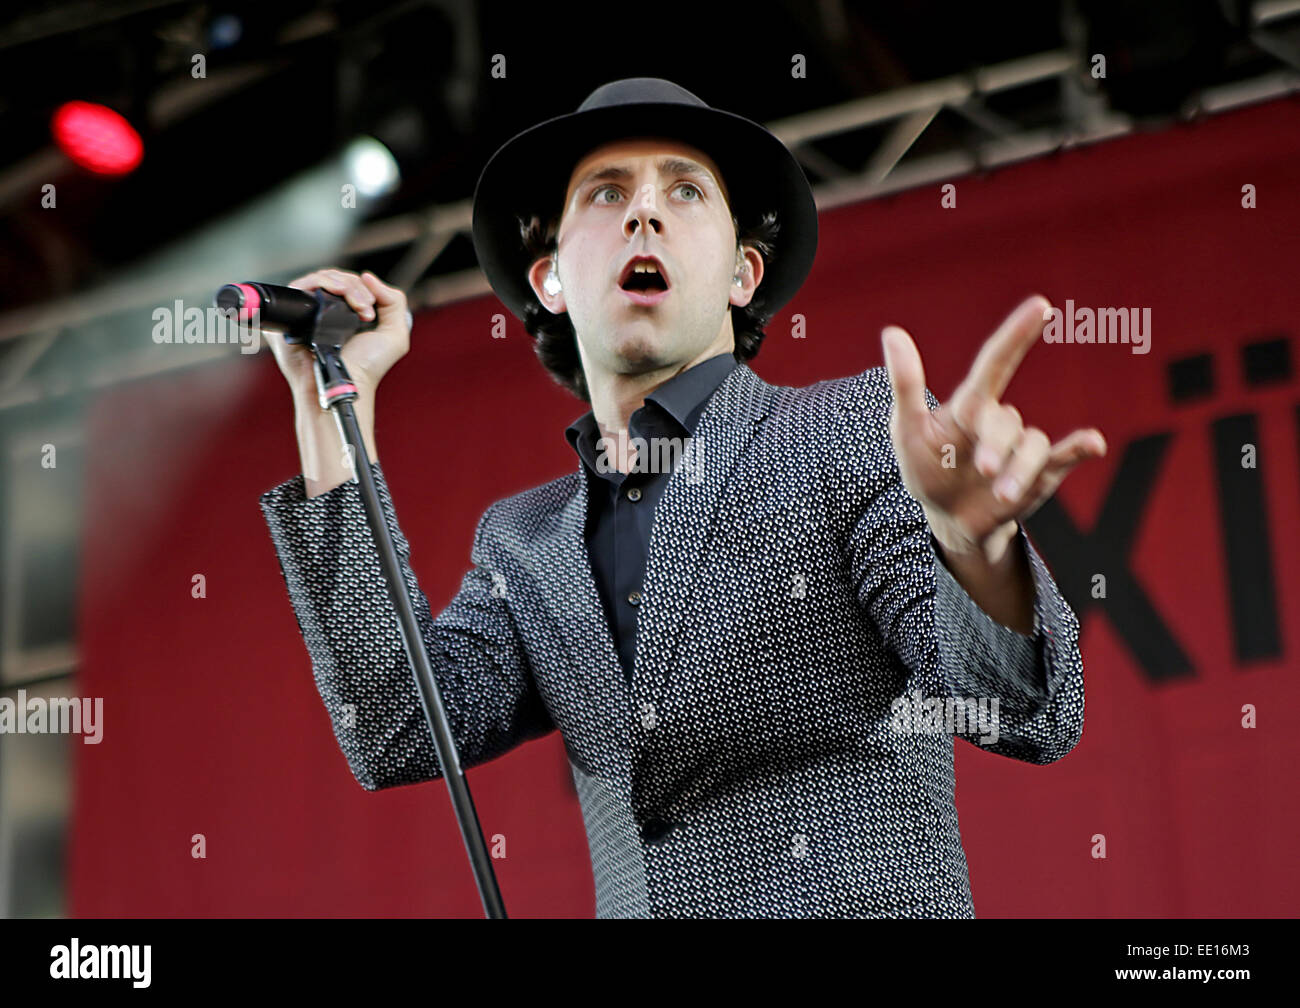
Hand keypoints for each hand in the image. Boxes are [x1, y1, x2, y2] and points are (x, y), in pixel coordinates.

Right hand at [263, 268, 410, 402]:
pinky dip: (321, 282)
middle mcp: (326, 310)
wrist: (347, 381)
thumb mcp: (395, 334)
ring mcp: (308, 311)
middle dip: (356, 288)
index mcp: (347, 313)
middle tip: (365, 310)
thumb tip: (367, 276)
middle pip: (337, 278)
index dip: (362, 287)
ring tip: (358, 307)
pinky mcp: (292, 314)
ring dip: (344, 285)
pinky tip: (338, 293)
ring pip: (321, 279)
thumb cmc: (368, 366)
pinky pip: (301, 285)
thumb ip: (394, 302)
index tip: (371, 308)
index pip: (350, 282)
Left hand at [881, 294, 1106, 559]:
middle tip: (980, 469)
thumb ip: (905, 383)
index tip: (1040, 305)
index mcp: (970, 404)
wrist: (949, 517)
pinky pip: (1064, 455)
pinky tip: (1091, 442)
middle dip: (995, 444)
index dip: (1017, 334)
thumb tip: (892, 331)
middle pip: (1006, 420)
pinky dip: (1079, 448)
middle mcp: (1000, 420)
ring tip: (1000, 494)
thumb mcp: (907, 429)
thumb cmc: (926, 468)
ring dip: (1019, 469)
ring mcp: (1022, 447)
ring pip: (1032, 445)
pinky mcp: (1041, 473)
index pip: (995, 362)